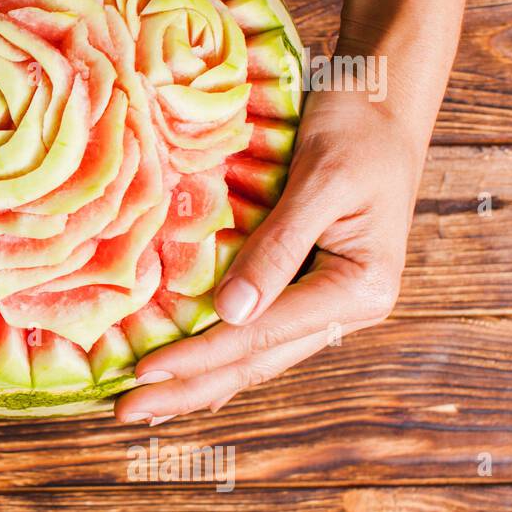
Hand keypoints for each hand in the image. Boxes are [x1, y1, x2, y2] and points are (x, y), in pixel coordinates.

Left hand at [115, 38, 432, 424]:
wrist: (385, 99)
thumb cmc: (356, 129)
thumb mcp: (319, 182)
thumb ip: (276, 248)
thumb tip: (230, 315)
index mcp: (359, 288)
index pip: (261, 334)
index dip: (199, 356)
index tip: (144, 373)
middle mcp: (347, 308)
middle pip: (255, 361)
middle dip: (190, 388)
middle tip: (126, 412)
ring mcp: (328, 303)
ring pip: (254, 356)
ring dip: (200, 381)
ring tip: (145, 405)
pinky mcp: (307, 287)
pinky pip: (257, 331)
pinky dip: (218, 354)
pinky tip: (186, 376)